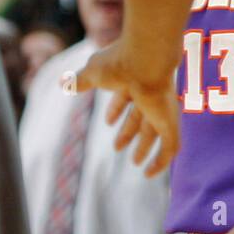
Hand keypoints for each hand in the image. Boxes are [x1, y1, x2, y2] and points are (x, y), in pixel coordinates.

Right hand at [69, 39, 178, 175]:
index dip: (116, 109)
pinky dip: (160, 163)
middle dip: (129, 132)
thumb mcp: (93, 73)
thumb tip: (63, 84)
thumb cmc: (119, 63)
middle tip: (118, 147)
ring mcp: (162, 110)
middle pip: (141, 117)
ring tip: (135, 162)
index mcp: (134, 81)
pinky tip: (149, 173)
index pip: (127, 97)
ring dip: (144, 148)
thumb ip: (80, 80)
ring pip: (155, 133)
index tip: (108, 122)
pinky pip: (169, 148)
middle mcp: (150, 95)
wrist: (146, 60)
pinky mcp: (170, 124)